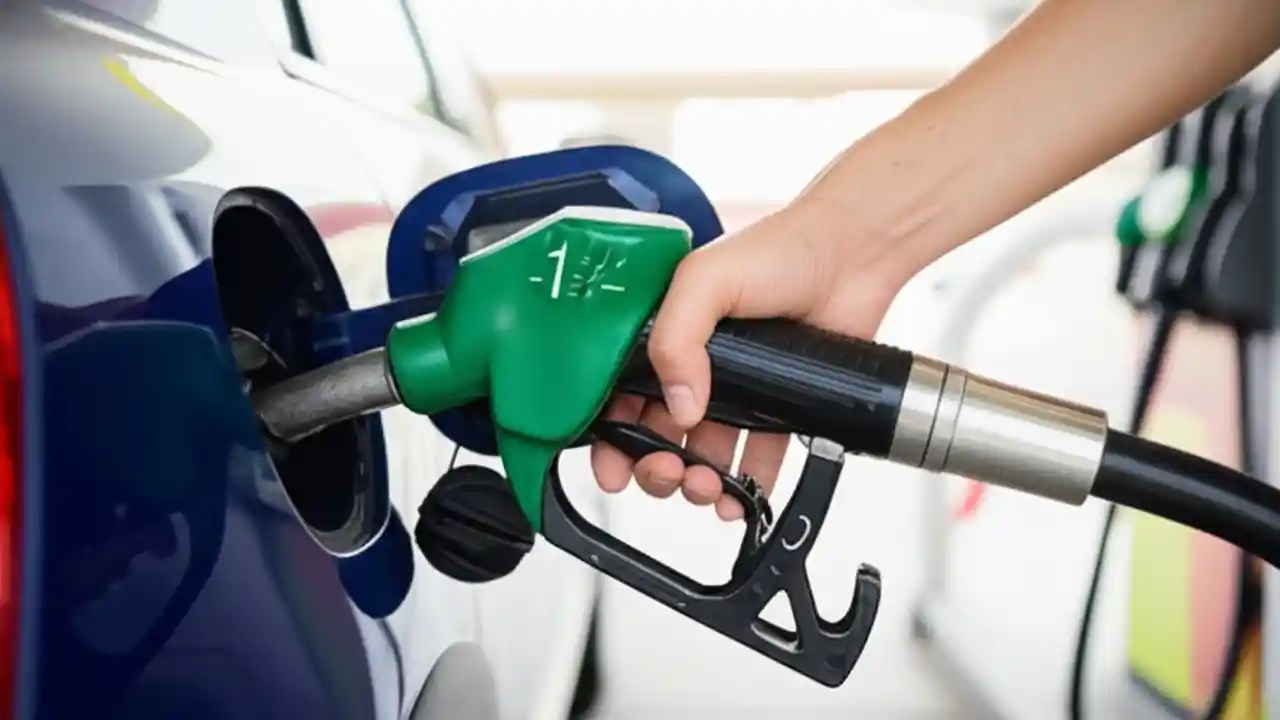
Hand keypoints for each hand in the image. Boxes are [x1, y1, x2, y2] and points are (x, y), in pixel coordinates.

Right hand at [589, 195, 914, 519]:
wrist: (852, 256)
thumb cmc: (780, 250)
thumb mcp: (704, 280)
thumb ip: (676, 339)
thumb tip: (680, 406)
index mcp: (662, 335)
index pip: (620, 397)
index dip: (611, 439)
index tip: (614, 470)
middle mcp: (694, 365)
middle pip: (657, 436)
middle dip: (655, 468)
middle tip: (668, 474)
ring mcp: (736, 389)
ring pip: (702, 455)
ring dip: (699, 483)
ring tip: (709, 487)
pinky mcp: (778, 406)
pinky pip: (756, 459)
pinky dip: (747, 486)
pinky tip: (743, 495)